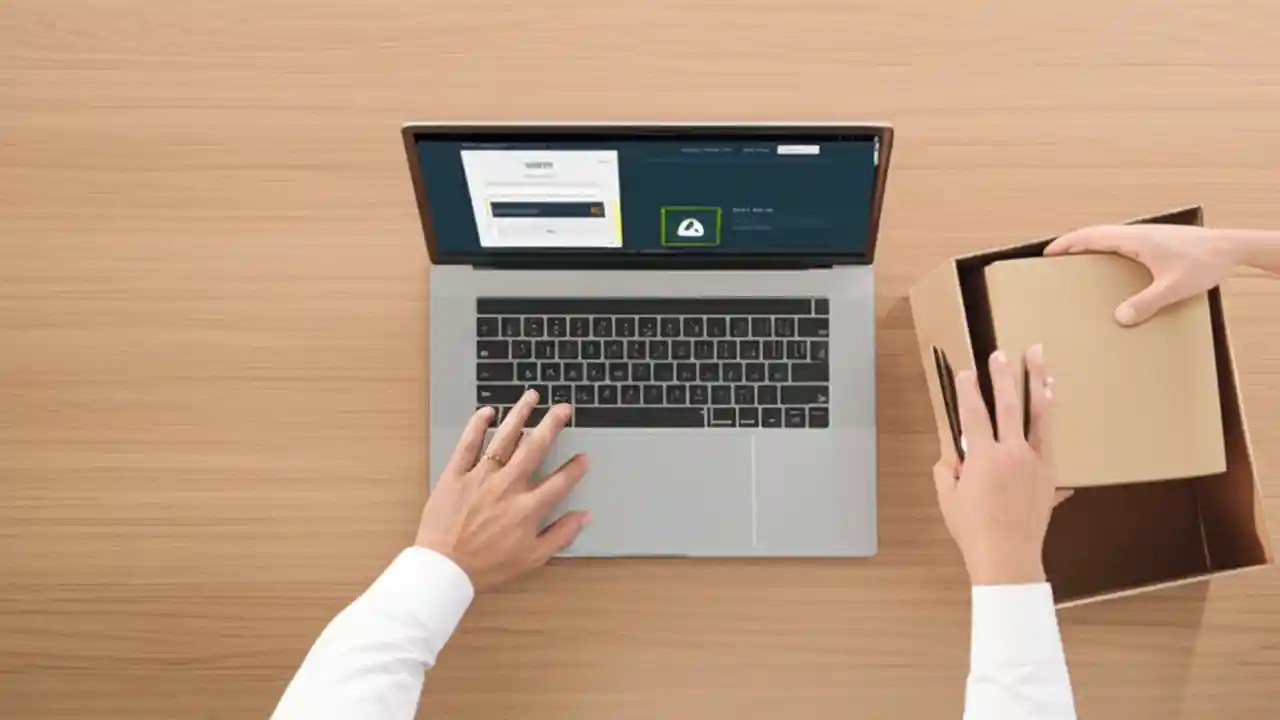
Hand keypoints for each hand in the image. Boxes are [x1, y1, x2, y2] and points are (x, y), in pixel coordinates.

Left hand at [415, 390, 590, 591]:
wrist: (445, 570)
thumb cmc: (486, 567)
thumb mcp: (533, 559)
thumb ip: (561, 535)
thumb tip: (583, 517)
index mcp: (528, 508)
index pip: (560, 481)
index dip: (576, 468)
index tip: (584, 457)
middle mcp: (507, 487)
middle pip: (535, 447)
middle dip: (552, 424)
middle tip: (563, 408)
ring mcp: (480, 478)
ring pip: (504, 438)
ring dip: (520, 414)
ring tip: (531, 397)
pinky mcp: (455, 476)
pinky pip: (467, 444)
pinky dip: (477, 425)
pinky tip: (487, 412)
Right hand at [932, 345, 1071, 585]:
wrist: (1008, 556)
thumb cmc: (972, 529)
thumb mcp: (946, 497)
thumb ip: (945, 469)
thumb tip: (951, 451)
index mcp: (982, 458)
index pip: (972, 414)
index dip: (967, 390)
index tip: (965, 371)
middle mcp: (1010, 452)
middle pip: (1007, 405)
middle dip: (1001, 376)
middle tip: (999, 353)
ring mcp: (1033, 460)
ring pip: (1036, 413)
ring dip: (1036, 380)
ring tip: (1037, 356)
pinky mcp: (1049, 470)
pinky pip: (1049, 434)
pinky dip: (1049, 411)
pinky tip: (1050, 393)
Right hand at [1045, 224, 1235, 325]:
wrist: (1231, 248)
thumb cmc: (1204, 263)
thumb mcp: (1173, 287)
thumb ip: (1146, 303)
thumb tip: (1119, 318)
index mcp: (1135, 239)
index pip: (1091, 236)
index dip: (1067, 243)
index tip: (1048, 253)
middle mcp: (1138, 234)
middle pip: (1095, 234)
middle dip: (1072, 244)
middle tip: (1055, 259)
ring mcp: (1147, 235)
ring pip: (1109, 236)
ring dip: (1089, 246)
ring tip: (1077, 262)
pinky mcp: (1156, 241)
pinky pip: (1121, 242)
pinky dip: (1106, 249)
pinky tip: (1110, 265)